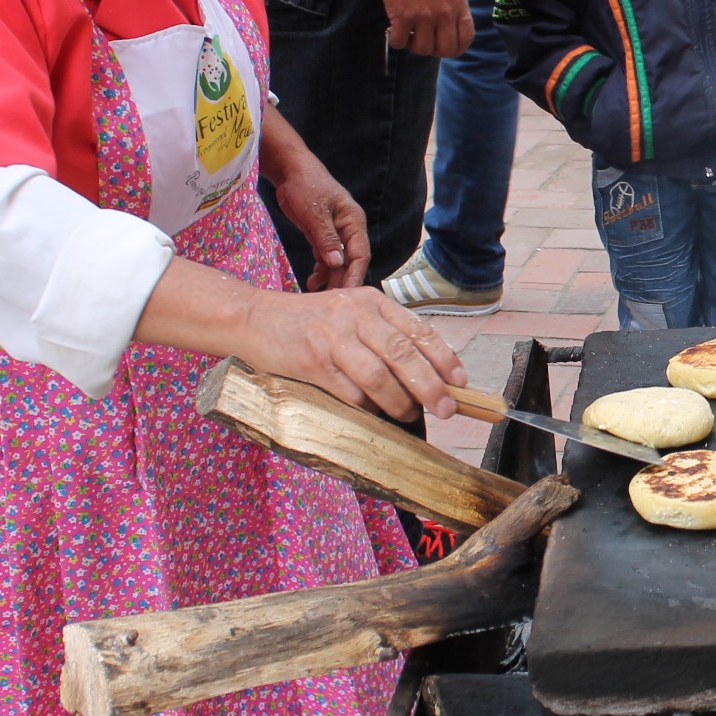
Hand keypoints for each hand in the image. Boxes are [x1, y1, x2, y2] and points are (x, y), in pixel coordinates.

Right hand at [237, 286, 465, 421]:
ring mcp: (332, 337)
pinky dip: (366, 408)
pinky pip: (349, 393)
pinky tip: (373, 412)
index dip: (444, 358)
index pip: (418, 330)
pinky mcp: (312, 362)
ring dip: (399, 402)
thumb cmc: (310, 322)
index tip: (460, 382)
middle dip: (430, 386)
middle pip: (403, 354)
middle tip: (445, 408)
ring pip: (379, 377)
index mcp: (371, 301)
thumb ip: (383, 335)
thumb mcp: (350, 314)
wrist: (255, 318)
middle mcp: (354, 314)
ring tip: (408, 415)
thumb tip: (428, 373)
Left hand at [268, 144, 371, 290]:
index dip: (354, 274)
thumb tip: (338, 263)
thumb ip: (326, 238)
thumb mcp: (315, 212)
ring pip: (338, 261)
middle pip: (351, 260)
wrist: (291, 171)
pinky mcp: (321, 235)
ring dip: (330, 278)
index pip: (360, 253)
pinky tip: (312, 281)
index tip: (347, 293)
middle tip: (332, 300)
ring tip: (319, 294)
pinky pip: (325, 257)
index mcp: (353, 221)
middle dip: (342, 280)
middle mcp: (348, 229)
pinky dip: (320, 270)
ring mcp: (335, 233)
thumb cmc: (306, 185)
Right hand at [380, 0, 472, 57]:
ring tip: (408, 33)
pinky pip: (399, 41)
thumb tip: (453, 14)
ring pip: (422, 49)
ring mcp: (423, 16)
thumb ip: (455, 0)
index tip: (443, 42)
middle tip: (423, 39)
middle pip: (445, 50)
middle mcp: (444, 14)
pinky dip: (396, 40)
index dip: (455, 47)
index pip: (465, 40)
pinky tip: (394, 29)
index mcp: (458, 5)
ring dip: (414, 45)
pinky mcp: (402, 14)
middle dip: (434, 50)